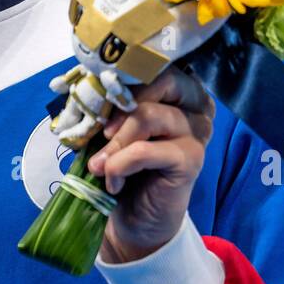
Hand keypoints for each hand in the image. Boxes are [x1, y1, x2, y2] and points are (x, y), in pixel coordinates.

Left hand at [88, 65, 214, 263]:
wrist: (136, 218)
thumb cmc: (126, 166)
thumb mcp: (112, 130)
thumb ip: (108, 107)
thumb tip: (86, 91)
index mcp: (179, 89)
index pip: (153, 64)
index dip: (121, 76)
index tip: (94, 97)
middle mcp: (195, 104)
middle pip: (160, 80)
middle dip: (121, 103)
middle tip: (99, 130)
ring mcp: (197, 131)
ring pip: (148, 116)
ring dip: (115, 143)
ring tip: (98, 166)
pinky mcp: (192, 158)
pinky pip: (147, 150)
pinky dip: (122, 164)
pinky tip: (113, 182)